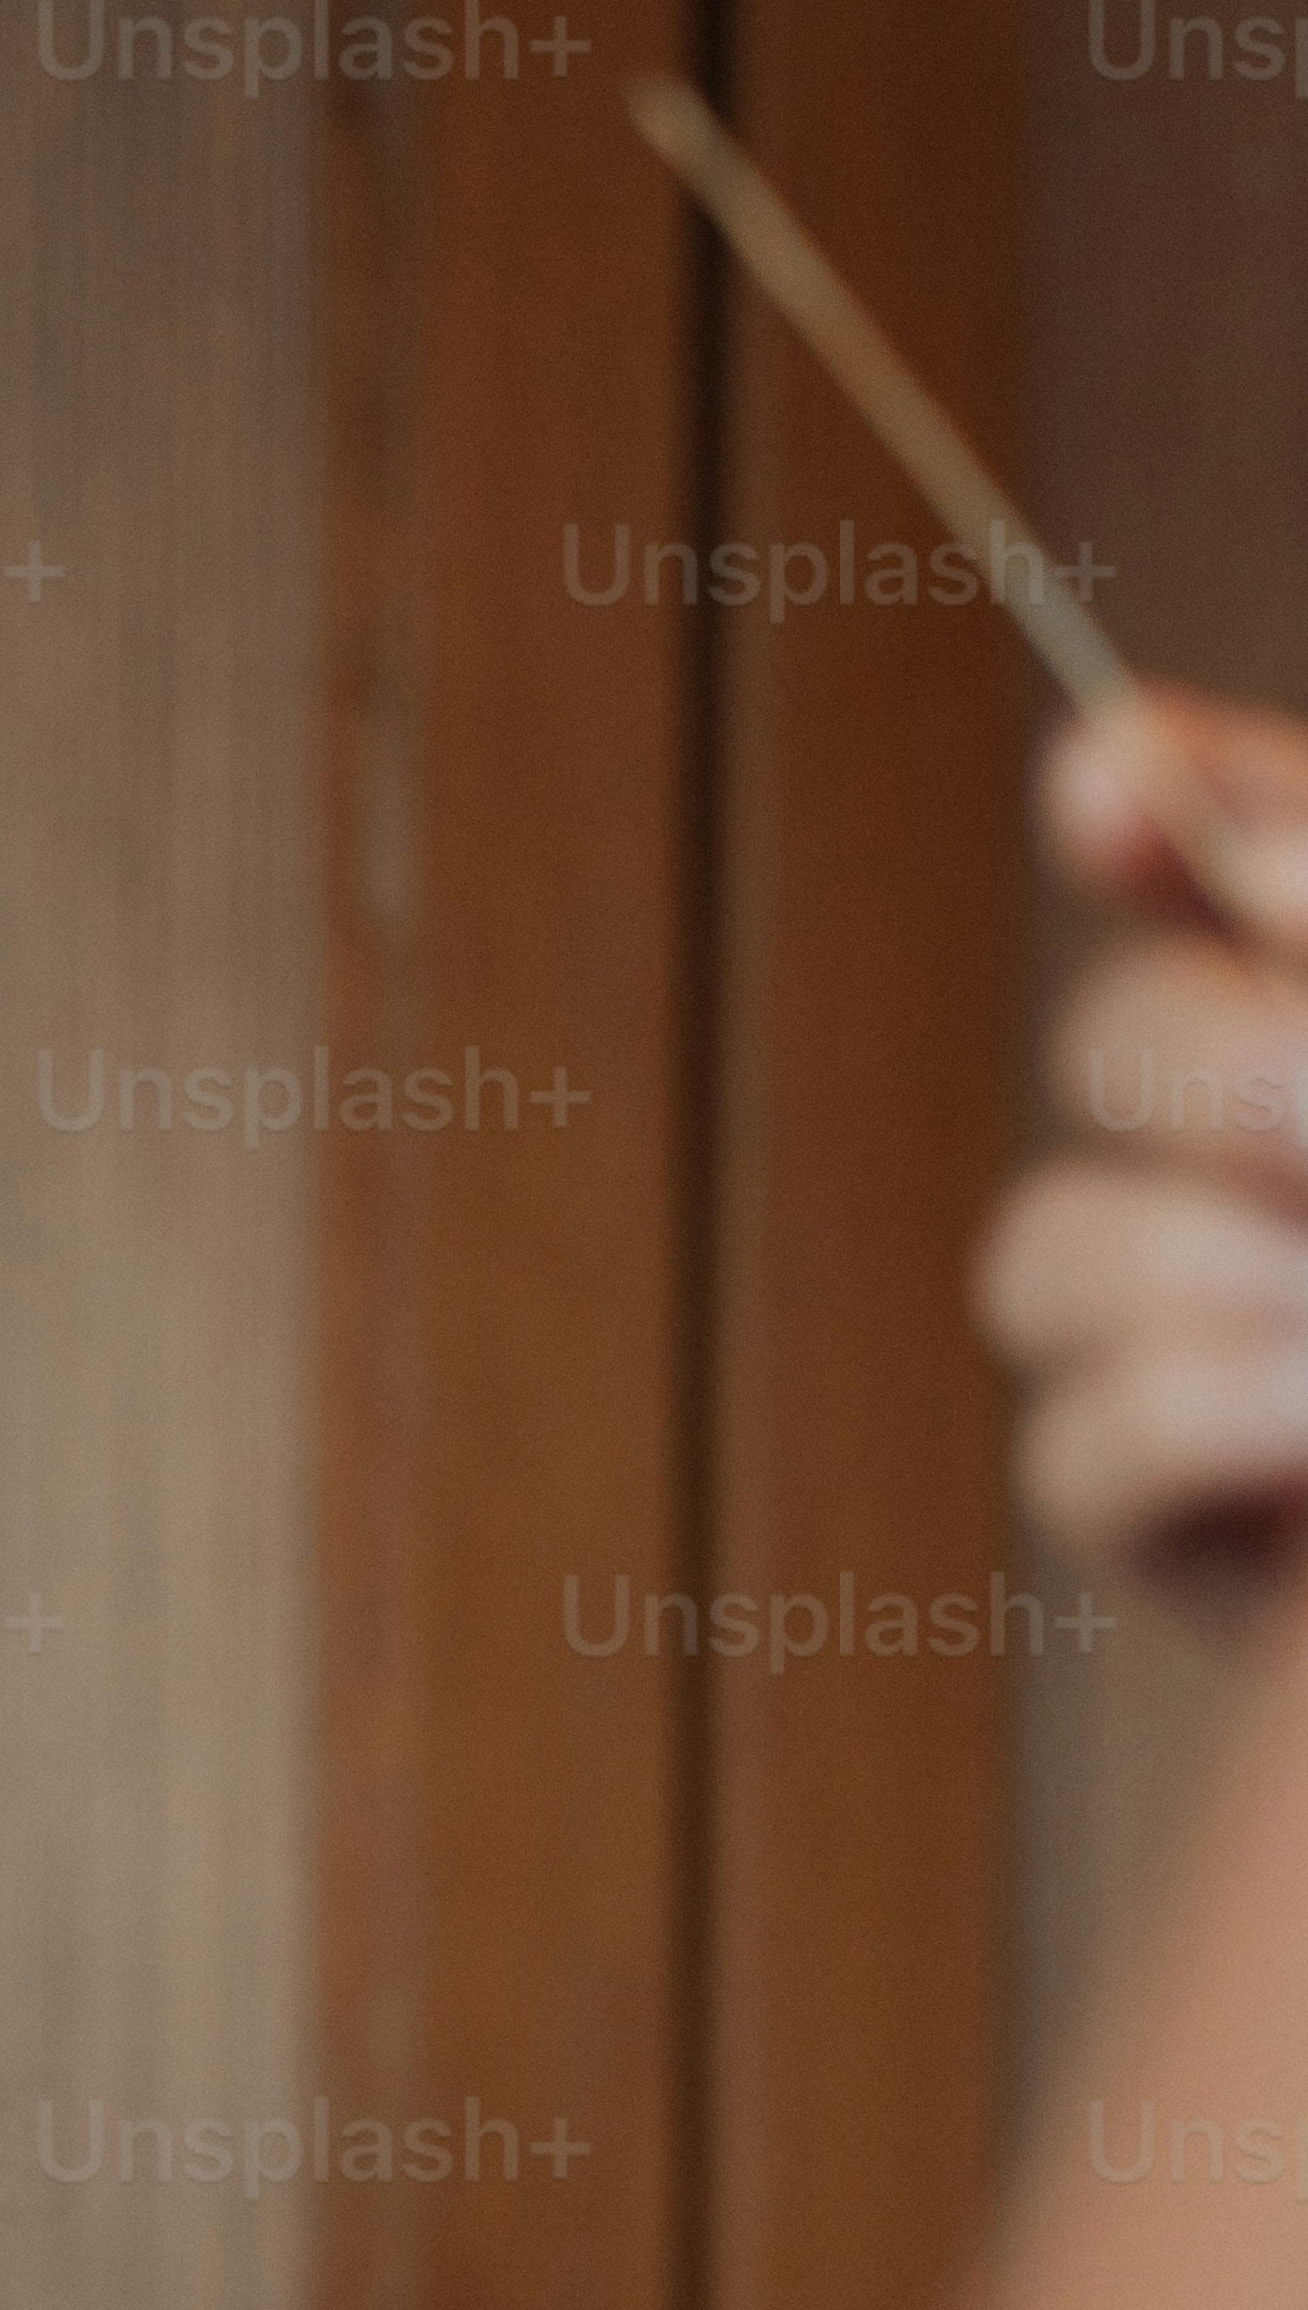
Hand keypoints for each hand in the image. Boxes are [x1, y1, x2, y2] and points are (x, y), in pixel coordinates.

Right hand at [980, 689, 1307, 1598]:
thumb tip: (1203, 832)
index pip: (1212, 853)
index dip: (1148, 804)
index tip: (1115, 798)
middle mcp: (1260, 1161)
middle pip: (1116, 1038)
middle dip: (1216, 1059)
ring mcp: (1190, 1337)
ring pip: (1048, 1245)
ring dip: (1198, 1249)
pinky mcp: (1157, 1511)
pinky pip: (1082, 1437)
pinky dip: (1199, 1406)